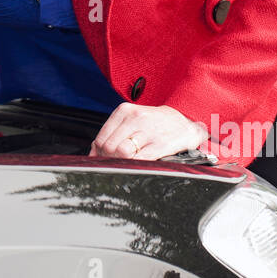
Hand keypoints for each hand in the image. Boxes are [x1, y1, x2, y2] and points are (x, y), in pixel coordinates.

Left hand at [89, 103, 206, 160]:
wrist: (183, 121)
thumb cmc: (154, 123)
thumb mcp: (132, 120)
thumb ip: (112, 134)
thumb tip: (93, 153)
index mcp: (124, 111)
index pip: (101, 138)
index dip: (99, 154)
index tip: (102, 160)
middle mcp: (135, 118)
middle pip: (109, 147)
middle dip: (109, 160)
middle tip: (114, 165)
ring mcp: (148, 130)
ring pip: (122, 153)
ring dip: (121, 163)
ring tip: (126, 165)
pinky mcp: (160, 144)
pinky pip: (140, 160)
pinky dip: (135, 166)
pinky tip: (138, 166)